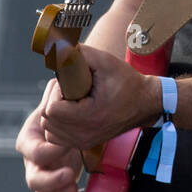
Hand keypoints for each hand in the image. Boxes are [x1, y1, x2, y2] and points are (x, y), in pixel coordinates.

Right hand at [15, 77, 82, 191]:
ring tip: (73, 188)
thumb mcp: (63, 87)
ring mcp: (42, 169)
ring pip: (40, 190)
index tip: (67, 146)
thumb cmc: (69, 100)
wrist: (80, 113)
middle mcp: (33, 155)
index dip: (48, 150)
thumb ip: (60, 80)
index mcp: (31, 134)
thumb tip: (61, 59)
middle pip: (32, 176)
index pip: (31, 149)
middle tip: (69, 174)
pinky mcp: (54, 179)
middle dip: (50, 179)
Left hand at [39, 44, 160, 149]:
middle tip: (68, 89)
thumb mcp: (106, 62)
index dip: (55, 92)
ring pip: (48, 130)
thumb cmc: (127, 83)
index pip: (51, 109)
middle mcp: (85, 134)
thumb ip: (80, 53)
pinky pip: (56, 138)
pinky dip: (56, 125)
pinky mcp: (84, 144)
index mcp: (90, 116)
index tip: (68, 84)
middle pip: (46, 120)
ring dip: (53, 113)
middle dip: (52, 100)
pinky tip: (68, 111)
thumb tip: (59, 47)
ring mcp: (84, 141)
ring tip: (69, 100)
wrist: (145, 103)